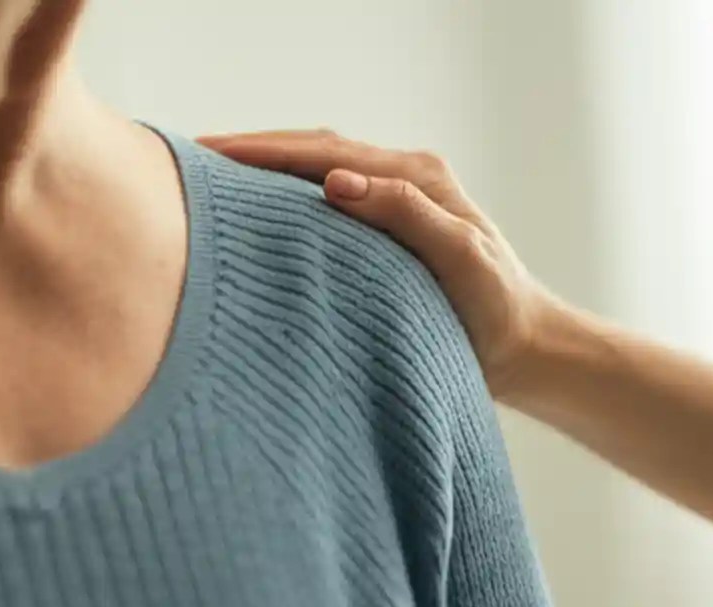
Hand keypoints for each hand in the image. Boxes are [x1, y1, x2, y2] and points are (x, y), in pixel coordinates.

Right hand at [198, 129, 561, 399]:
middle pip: (314, 153)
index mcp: (417, 177)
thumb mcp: (462, 259)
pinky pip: (325, 210)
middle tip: (187, 162)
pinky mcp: (386, 239)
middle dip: (252, 154)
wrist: (525, 349)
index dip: (263, 151)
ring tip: (208, 183)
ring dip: (265, 176)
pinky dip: (286, 206)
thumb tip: (336, 180)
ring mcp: (394, 208)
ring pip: (316, 177)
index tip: (207, 155)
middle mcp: (404, 182)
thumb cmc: (499, 310)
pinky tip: (253, 222)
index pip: (325, 153)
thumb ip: (408, 215)